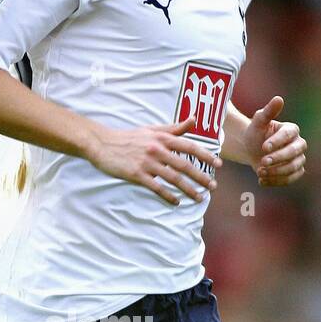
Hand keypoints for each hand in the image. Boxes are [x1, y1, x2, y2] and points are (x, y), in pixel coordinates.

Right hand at [86, 115, 220, 205]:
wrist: (102, 143)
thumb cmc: (128, 137)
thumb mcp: (151, 129)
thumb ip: (173, 127)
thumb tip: (194, 119)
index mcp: (162, 137)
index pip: (189, 146)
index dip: (205, 155)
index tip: (218, 164)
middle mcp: (157, 149)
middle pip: (185, 164)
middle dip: (201, 177)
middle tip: (213, 186)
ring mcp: (147, 163)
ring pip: (173, 178)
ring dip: (189, 189)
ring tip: (199, 198)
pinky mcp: (137, 175)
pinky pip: (157, 187)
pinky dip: (168, 196)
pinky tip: (177, 202)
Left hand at [242, 95, 306, 185]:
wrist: (252, 149)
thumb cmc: (256, 133)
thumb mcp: (258, 122)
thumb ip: (268, 112)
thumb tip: (279, 99)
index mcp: (292, 130)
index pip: (288, 135)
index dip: (277, 142)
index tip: (264, 147)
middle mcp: (299, 144)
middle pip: (294, 153)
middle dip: (278, 159)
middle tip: (262, 162)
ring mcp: (298, 159)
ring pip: (293, 168)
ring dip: (276, 172)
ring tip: (259, 172)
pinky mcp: (295, 172)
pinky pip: (290, 179)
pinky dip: (276, 181)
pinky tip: (262, 181)